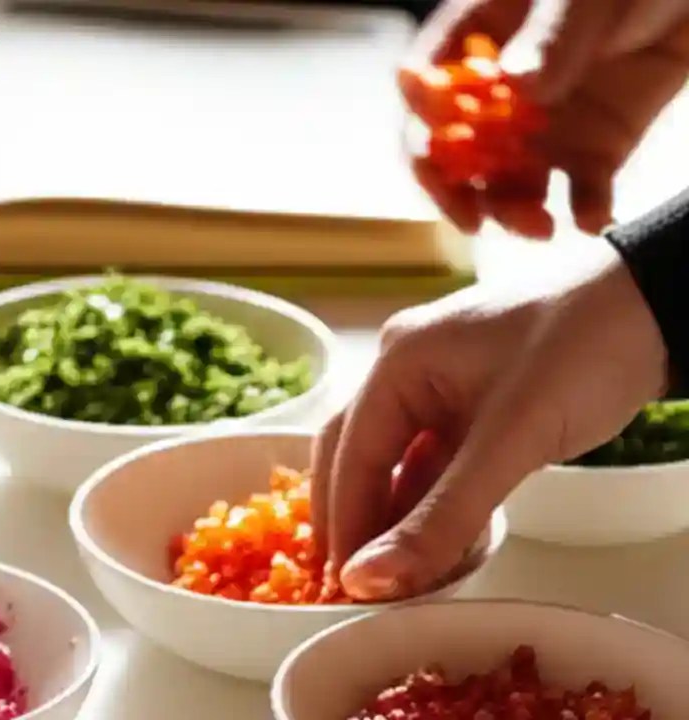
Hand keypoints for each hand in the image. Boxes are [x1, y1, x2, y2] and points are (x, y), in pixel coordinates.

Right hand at [312, 243, 667, 599]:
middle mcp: (405, 368)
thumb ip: (441, 516)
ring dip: (394, 514)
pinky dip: (431, 498)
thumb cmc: (586, 351)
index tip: (347, 587)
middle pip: (356, 454)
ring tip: (400, 572)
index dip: (345, 524)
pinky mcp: (472, 399)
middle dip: (355, 518)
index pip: (350, 455)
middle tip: (360, 584)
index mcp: (398, 362)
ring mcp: (438, 382)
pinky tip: (440, 535)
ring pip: (395, 461)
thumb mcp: (512, 441)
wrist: (660, 305)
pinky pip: (432, 458)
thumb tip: (368, 579)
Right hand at [402, 0, 688, 237]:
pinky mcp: (593, 150)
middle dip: (457, 191)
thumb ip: (550, 35)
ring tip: (541, 228)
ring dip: (514, 212)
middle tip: (471, 221)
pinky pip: (580, 190)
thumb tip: (518, 84)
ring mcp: (542, 127)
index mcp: (476, 41)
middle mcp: (498, 94)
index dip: (421, 124)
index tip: (436, 151)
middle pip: (453, 151)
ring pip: (507, 182)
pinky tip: (592, 220)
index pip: (422, 90)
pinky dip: (584, 212)